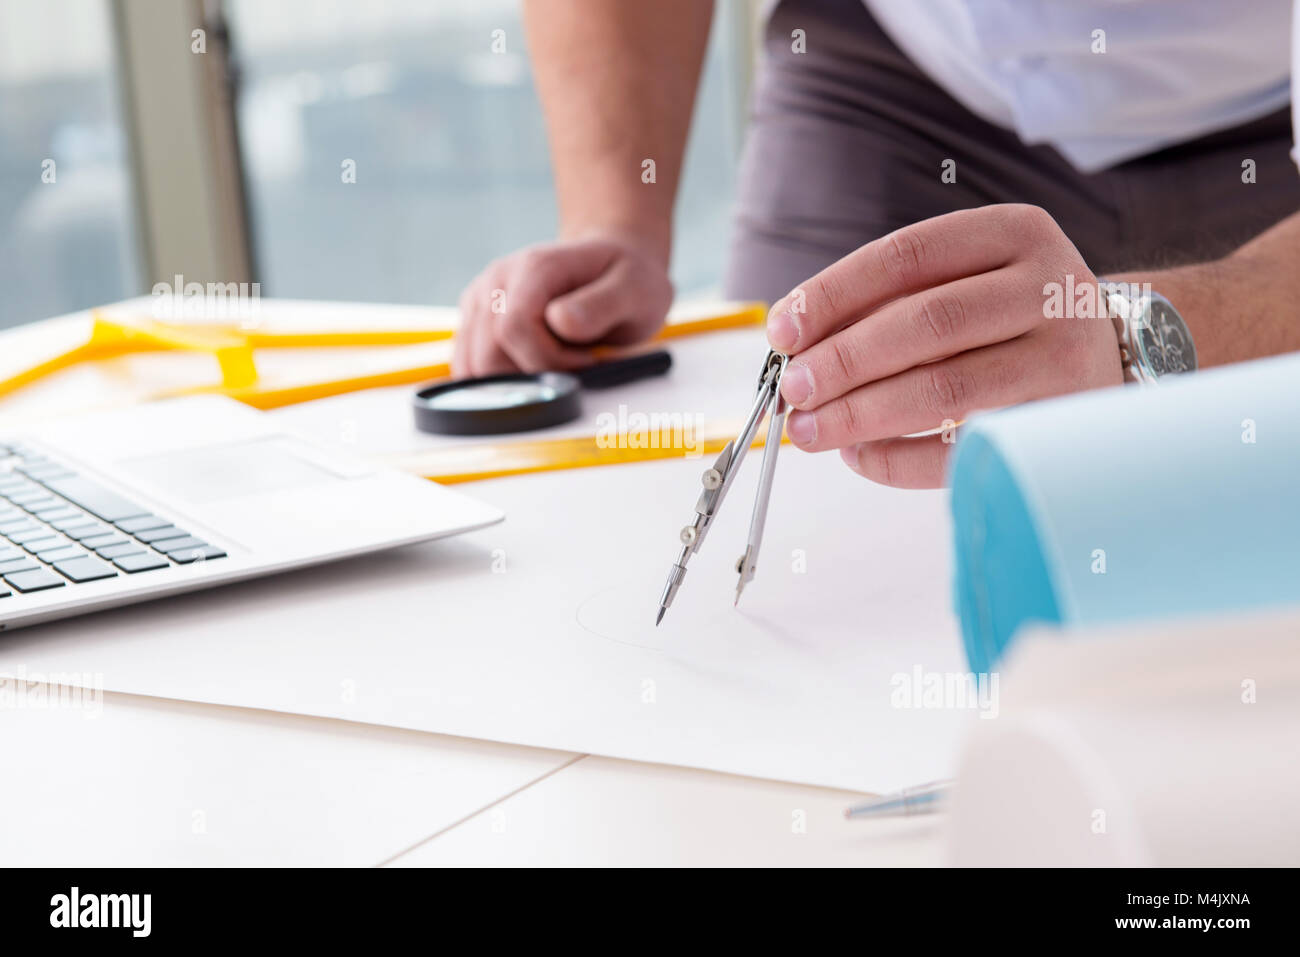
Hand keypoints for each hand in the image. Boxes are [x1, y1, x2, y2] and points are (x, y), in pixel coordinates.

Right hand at [453, 229, 673, 375]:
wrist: (612, 266)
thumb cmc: (627, 281)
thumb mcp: (637, 290)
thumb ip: (601, 305)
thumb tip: (560, 322)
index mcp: (534, 267)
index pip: (514, 329)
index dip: (549, 360)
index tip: (587, 360)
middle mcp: (498, 280)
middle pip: (489, 354)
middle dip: (534, 373)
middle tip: (576, 362)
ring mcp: (481, 301)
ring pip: (473, 366)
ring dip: (516, 379)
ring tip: (556, 359)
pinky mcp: (475, 322)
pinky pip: (468, 366)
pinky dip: (499, 381)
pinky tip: (532, 367)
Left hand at [766, 204, 1123, 488]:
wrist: (1117, 352)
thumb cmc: (1012, 315)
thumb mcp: (967, 278)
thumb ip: (890, 300)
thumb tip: (795, 344)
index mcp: (1013, 233)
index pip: (906, 257)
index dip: (834, 295)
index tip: (782, 331)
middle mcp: (1047, 287)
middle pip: (925, 323)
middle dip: (843, 361)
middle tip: (793, 391)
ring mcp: (1063, 356)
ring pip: (945, 388)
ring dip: (862, 414)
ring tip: (809, 431)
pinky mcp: (1060, 422)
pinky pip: (965, 448)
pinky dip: (901, 458)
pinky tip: (859, 456)